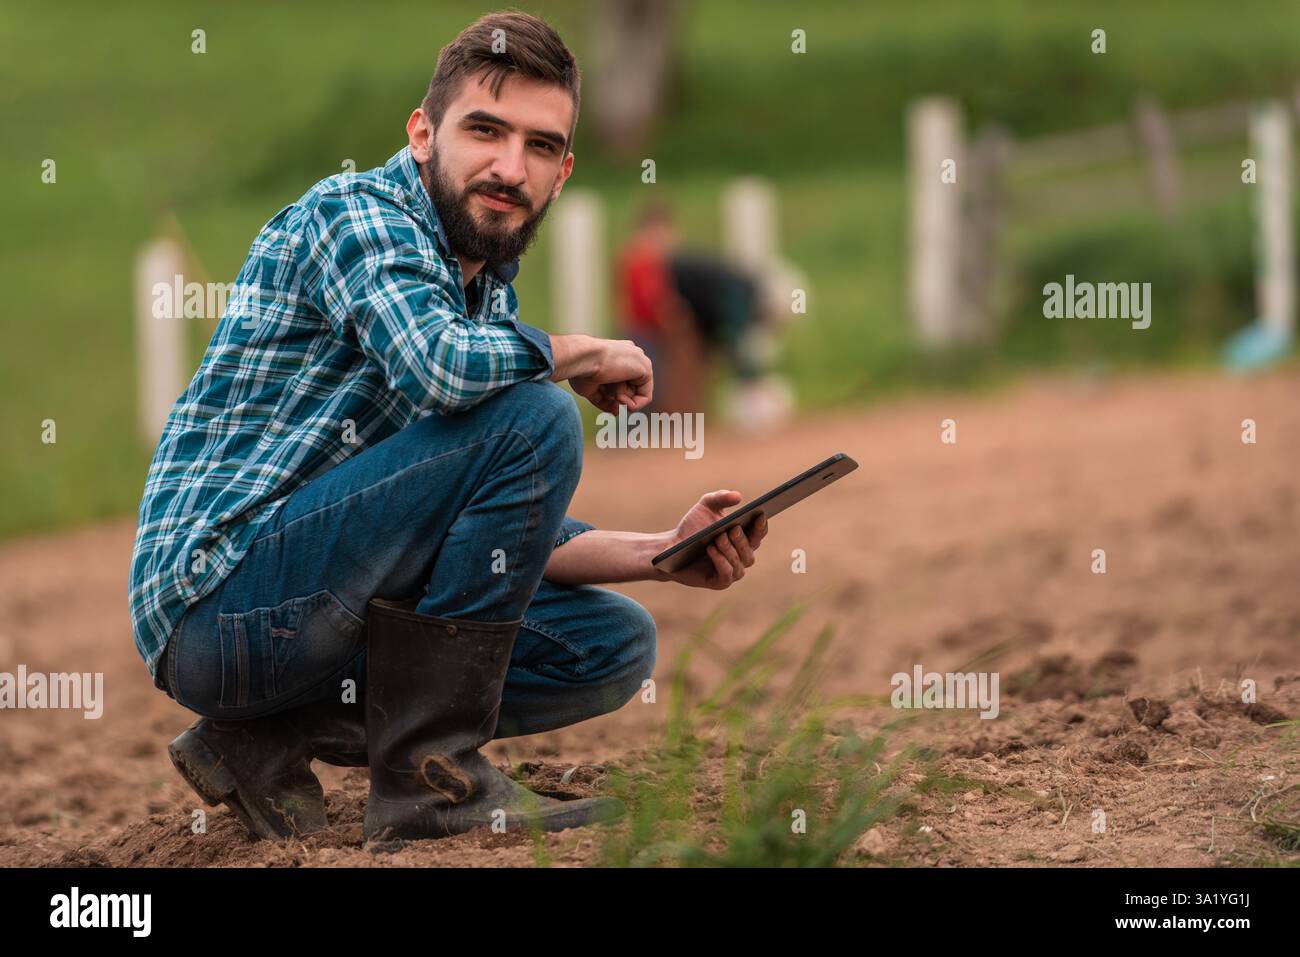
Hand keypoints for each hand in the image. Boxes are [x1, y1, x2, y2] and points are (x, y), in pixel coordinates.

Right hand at [569, 339, 653, 413]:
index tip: (600, 394)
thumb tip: (617, 412)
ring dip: (619, 397)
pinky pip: (646, 398)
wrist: (583, 358)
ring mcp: (640, 360)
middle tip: (604, 390)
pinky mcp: (646, 368)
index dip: (610, 395)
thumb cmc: (581, 370)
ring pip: (635, 393)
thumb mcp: (591, 388)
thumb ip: (605, 400)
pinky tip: (619, 396)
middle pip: (630, 389)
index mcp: (618, 354)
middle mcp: (631, 355)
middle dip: (615, 396)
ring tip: (608, 383)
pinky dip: (631, 404)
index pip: (622, 382)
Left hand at [653, 489, 767, 588]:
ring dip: (730, 550)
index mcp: (743, 539)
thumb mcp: (705, 506)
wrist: (672, 547)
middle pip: (750, 549)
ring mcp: (732, 571)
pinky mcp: (719, 582)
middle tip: (733, 528)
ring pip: (739, 563)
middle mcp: (741, 557)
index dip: (761, 526)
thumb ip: (720, 497)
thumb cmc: (693, 527)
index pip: (758, 534)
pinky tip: (712, 550)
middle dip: (742, 539)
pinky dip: (721, 561)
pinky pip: (726, 574)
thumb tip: (737, 496)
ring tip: (718, 538)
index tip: (760, 514)